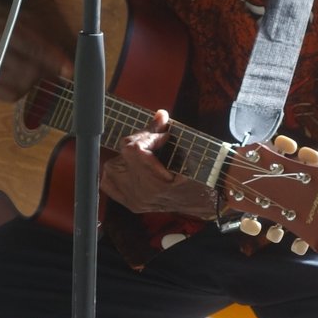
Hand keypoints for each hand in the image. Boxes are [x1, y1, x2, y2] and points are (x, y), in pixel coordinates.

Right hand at [0, 7, 72, 102]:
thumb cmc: (7, 23)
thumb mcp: (27, 20)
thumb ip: (45, 39)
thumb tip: (64, 63)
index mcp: (3, 29)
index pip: (31, 48)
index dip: (53, 60)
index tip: (69, 70)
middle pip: (28, 70)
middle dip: (46, 71)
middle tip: (54, 67)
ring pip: (21, 85)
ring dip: (35, 79)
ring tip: (36, 68)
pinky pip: (9, 95)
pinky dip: (22, 90)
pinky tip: (25, 80)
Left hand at [98, 109, 217, 217]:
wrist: (208, 201)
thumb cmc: (203, 177)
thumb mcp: (190, 155)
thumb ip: (168, 135)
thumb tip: (160, 115)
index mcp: (155, 184)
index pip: (132, 149)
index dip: (148, 135)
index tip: (163, 135)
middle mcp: (140, 194)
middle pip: (121, 156)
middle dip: (138, 143)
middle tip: (156, 142)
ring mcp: (134, 200)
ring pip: (111, 167)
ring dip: (126, 157)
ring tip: (145, 154)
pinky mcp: (132, 203)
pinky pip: (110, 182)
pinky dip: (118, 171)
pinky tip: (132, 166)